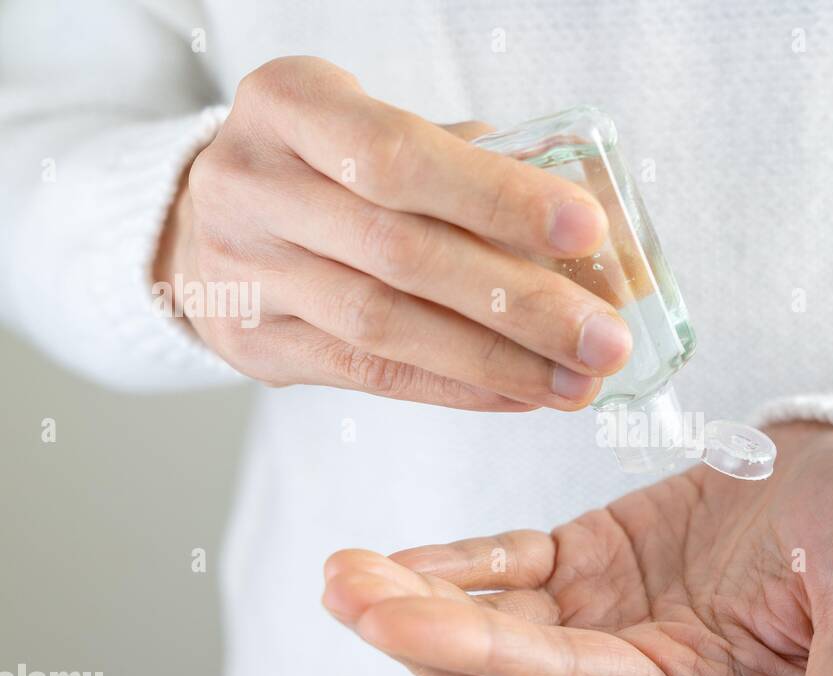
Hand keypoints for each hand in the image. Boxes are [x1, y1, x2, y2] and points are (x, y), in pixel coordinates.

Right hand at [155, 56, 631, 409]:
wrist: (206, 221)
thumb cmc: (327, 169)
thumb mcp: (382, 134)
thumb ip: (476, 168)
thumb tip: (602, 241)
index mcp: (291, 104)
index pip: (399, 154)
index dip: (497, 196)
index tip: (587, 229)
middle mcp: (253, 185)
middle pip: (400, 252)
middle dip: (519, 302)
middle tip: (606, 337)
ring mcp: (244, 272)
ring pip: (385, 326)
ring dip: (497, 360)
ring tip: (578, 381)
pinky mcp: (255, 343)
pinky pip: (370, 376)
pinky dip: (458, 387)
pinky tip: (524, 393)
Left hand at [323, 423, 832, 675]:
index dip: (476, 649)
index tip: (391, 614)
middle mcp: (634, 663)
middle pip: (501, 672)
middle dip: (421, 636)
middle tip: (343, 587)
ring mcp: (608, 608)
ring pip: (490, 623)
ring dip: (418, 600)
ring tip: (344, 567)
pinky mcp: (596, 555)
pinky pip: (508, 567)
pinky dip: (452, 563)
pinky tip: (395, 555)